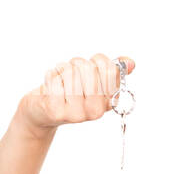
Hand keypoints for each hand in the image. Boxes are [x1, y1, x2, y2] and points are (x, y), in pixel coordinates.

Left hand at [16, 54, 133, 134]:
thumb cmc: (69, 92)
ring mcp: (76, 113)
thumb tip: (130, 63)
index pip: (109, 69)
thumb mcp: (93, 81)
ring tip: (60, 79)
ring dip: (62, 68)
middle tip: (71, 73)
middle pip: (88, 68)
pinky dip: (51, 76)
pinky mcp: (56, 111)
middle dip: (77, 63)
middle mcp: (95, 111)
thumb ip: (112, 71)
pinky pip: (55, 79)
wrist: (43, 112)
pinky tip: (51, 86)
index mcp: (108, 102)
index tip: (91, 65)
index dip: (97, 60)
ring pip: (70, 71)